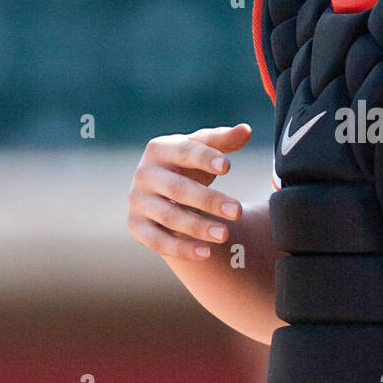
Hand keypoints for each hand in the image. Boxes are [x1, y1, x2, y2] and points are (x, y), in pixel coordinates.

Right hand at [127, 123, 251, 260]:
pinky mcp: (136, 226)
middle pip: (177, 188)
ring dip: (197, 227)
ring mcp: (138, 201)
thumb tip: (246, 130)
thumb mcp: (202, 149)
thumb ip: (223, 140)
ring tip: (225, 235)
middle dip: (209, 200)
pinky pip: (158, 240)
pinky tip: (205, 252)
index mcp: (160, 149)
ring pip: (169, 216)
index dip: (205, 158)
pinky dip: (181, 248)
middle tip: (238, 212)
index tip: (227, 166)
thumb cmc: (186, 165)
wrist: (159, 190)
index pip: (185, 152)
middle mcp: (144, 174)